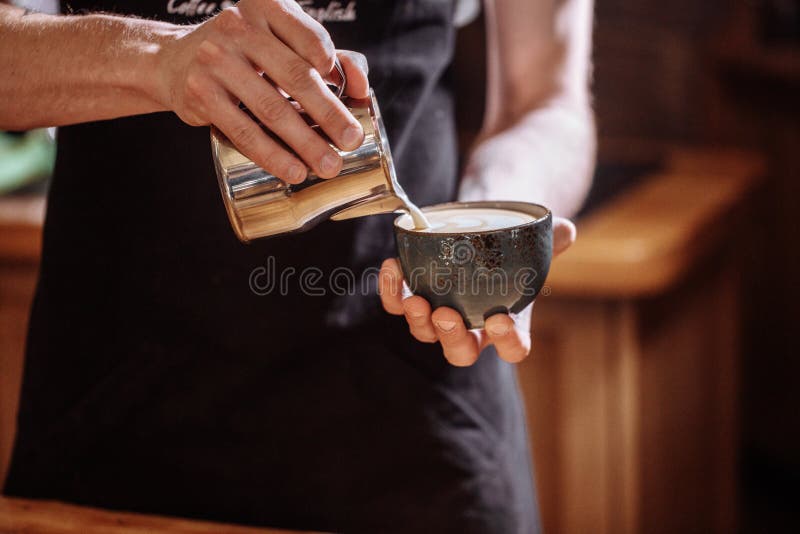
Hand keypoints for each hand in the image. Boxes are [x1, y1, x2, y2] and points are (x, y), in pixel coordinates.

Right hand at [155, 0, 368, 182]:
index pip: (309, 38)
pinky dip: (272, 155)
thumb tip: (361, 86)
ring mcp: (216, 60)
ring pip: (271, 109)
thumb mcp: (278, 41)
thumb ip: (323, 56)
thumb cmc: (241, 53)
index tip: (353, 95)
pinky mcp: (201, 94)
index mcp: (265, 8)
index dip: (334, 67)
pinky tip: (293, 170)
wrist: (173, 62)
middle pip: (297, 76)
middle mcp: (239, 27)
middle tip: (351, 141)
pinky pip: (243, 131)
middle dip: (330, 114)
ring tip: (328, 165)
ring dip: (305, 143)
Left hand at [379, 217, 575, 365]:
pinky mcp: (412, 298)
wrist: (481, 230)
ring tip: (416, 300)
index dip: (508, 342)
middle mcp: (471, 329)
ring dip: (418, 320)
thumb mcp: (535, 244)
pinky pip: (397, 305)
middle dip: (452, 337)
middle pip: (460, 352)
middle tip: (447, 316)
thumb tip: (567, 231)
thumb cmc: (509, 248)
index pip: (512, 348)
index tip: (502, 321)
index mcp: (505, 324)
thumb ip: (551, 241)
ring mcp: (438, 316)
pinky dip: (391, 291)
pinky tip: (393, 267)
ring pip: (425, 332)